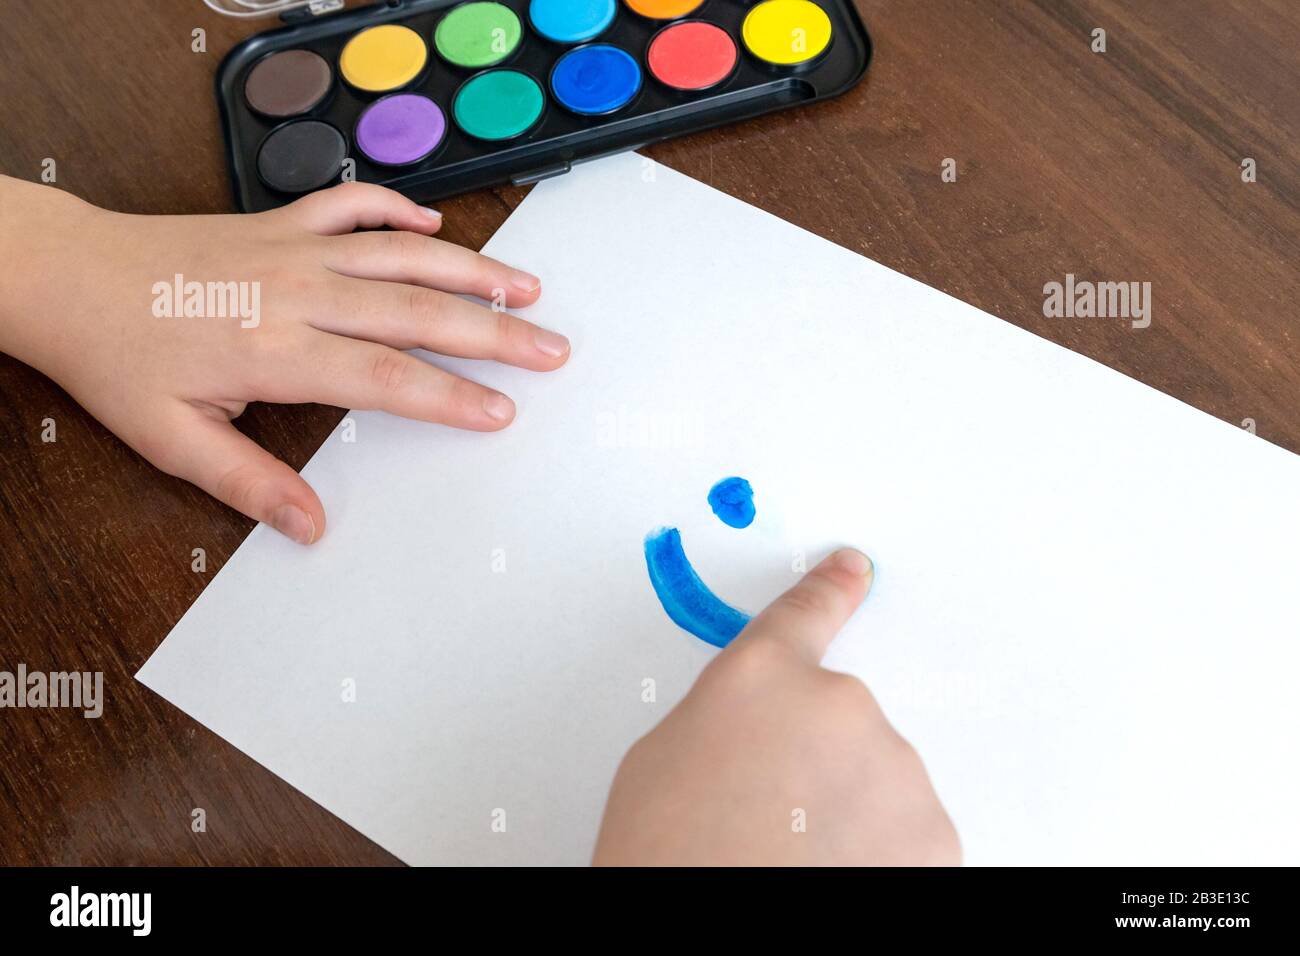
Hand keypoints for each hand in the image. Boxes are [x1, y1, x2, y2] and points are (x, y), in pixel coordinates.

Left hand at [0, 176, 568, 543]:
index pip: (388, 377)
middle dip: (495, 334)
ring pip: (403, 253)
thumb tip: (310, 528)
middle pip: (418, 311)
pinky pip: (353, 204)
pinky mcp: (279, 222)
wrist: (68, 275)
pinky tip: (435, 225)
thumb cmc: (116, 357)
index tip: (504, 411)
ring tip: (527, 288)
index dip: (452, 396)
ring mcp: (293, 249)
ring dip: (472, 268)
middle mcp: (299, 292)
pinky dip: (398, 210)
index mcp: (278, 351)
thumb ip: (248, 483)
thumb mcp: (171, 438)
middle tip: (553, 349)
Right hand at [593, 549, 959, 865]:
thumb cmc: (668, 856)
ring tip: (791, 854)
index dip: (831, 590)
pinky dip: (879, 855)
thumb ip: (725, 718)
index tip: (854, 568)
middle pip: (838, 722)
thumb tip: (751, 735)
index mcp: (759, 674)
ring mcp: (891, 764)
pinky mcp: (930, 830)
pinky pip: (907, 833)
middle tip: (767, 814)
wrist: (705, 923)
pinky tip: (830, 872)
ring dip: (847, 813)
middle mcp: (836, 702)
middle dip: (813, 763)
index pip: (804, 613)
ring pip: (876, 782)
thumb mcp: (663, 759)